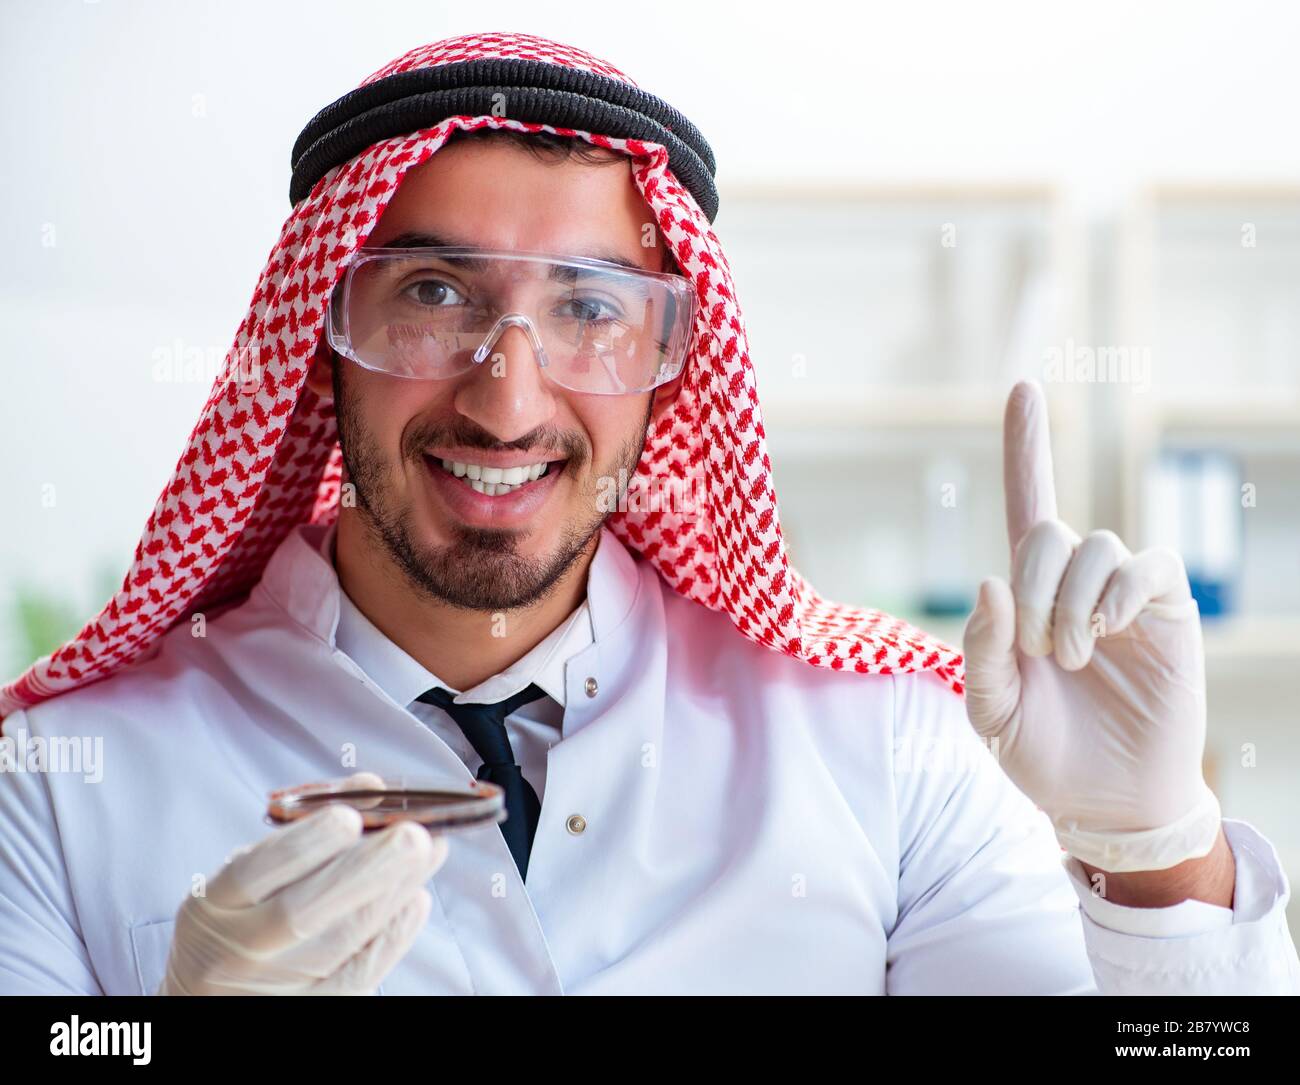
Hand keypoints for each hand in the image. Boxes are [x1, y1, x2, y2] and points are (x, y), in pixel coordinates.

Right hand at [158, 773, 447, 994]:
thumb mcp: (246, 875)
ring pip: (341, 940)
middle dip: (365, 869)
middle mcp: (240, 949)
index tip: (348, 816)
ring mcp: (275, 986)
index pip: (254, 872)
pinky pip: (358, 976)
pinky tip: (416, 898)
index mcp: (214, 905)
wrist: (215, 998)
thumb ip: (301, 831)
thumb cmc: (239, 920)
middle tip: (413, 834)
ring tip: (431, 850)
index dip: (303, 844)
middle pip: (302, 912)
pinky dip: (393, 935)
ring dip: (394, 891)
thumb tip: (369, 788)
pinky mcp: (310, 1008)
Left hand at [961, 381, 1223, 878]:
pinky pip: (1146, 566)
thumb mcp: (990, 709)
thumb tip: (990, 581)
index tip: (1024, 387)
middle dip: (1031, 588)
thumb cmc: (1043, 753)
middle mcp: (1076, 582)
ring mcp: (1123, 594)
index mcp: (1028, 596)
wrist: (1106, 801)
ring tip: (1072, 657)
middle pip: (1048, 531)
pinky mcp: (1166, 610)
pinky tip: (1107, 633)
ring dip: (1071, 603)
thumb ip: (980, 649)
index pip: (1028, 506)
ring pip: (1093, 548)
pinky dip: (1117, 594)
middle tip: (1038, 650)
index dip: (1027, 448)